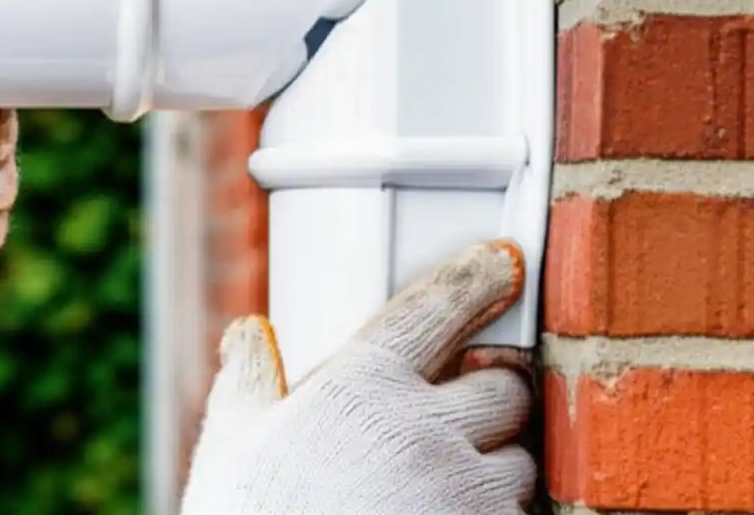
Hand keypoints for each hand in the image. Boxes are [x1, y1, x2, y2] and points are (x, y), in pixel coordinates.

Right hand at [181, 241, 533, 514]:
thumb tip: (247, 333)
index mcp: (360, 386)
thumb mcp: (231, 445)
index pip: (436, 308)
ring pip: (522, 459)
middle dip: (488, 396)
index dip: (478, 277)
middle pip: (504, 385)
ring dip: (494, 466)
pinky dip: (495, 514)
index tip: (505, 263)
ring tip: (438, 488)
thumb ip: (248, 380)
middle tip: (456, 414)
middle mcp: (424, 428)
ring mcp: (466, 492)